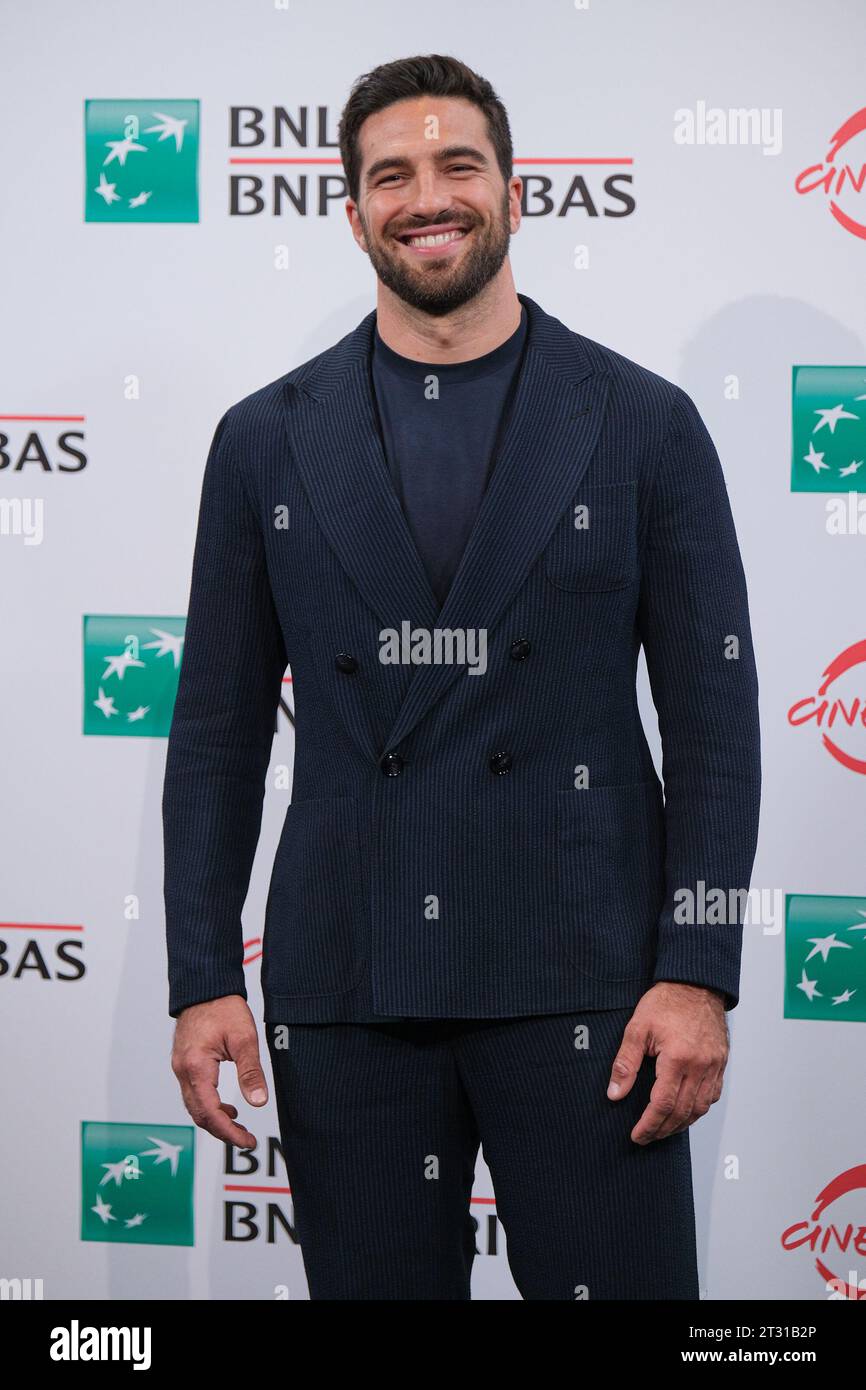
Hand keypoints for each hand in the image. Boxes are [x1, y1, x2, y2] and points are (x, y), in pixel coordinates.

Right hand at [171, 994, 268, 1149]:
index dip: (229, 1132)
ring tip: (240, 1127)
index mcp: (196, 1067)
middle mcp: (183, 1071)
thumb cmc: (223, 1007)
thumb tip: (258, 1102)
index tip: (248, 1141)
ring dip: (215, 1120)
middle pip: (199, 1115)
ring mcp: (181, 1068)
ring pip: (194, 1106)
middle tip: (246, 1139)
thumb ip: (251, 1071)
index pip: (209, 1112)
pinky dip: (209, 1106)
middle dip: (222, 1132)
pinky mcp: (184, 1064)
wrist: (205, 987)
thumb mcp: (244, 1038)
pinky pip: (194, 1094)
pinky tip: (228, 1107)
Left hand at [606, 981, 728, 1144]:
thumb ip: (625, 1062)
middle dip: (662, 1129)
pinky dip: (698, 1109)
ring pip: (700, 1108)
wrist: (695, 983)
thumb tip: (615, 1092)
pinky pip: (712, 1095)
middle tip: (647, 1137)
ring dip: (681, 1124)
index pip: (662, 1104)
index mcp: (678, 1058)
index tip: (637, 1135)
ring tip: (664, 1129)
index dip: (648, 1124)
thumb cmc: (666, 1002)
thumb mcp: (637, 1028)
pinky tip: (686, 1111)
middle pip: (682, 1112)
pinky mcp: (720, 1062)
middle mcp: (700, 1066)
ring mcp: (714, 1066)